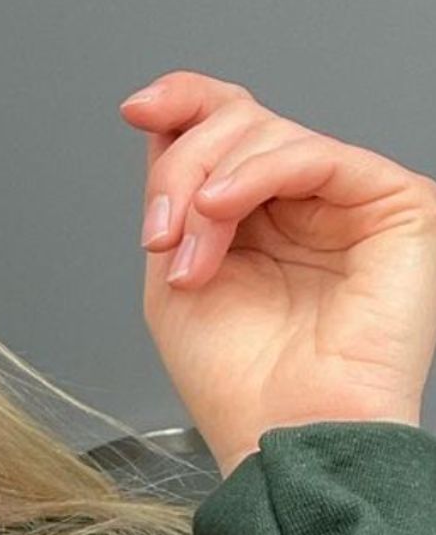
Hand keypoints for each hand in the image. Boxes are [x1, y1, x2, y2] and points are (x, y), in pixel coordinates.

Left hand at [121, 69, 435, 478]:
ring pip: (267, 133)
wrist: (280, 435)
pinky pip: (315, 154)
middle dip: (179, 172)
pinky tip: (217, 212)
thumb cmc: (234, 377)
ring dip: (205, 192)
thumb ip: (173, 193)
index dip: (183, 100)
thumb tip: (163, 120)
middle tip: (159, 239)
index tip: (136, 108)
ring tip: (189, 260)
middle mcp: (306, 200)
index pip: (227, 123)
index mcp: (258, 212)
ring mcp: (352, 202)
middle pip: (236, 121)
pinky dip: (253, 175)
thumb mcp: (173, 267)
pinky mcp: (397, 208)